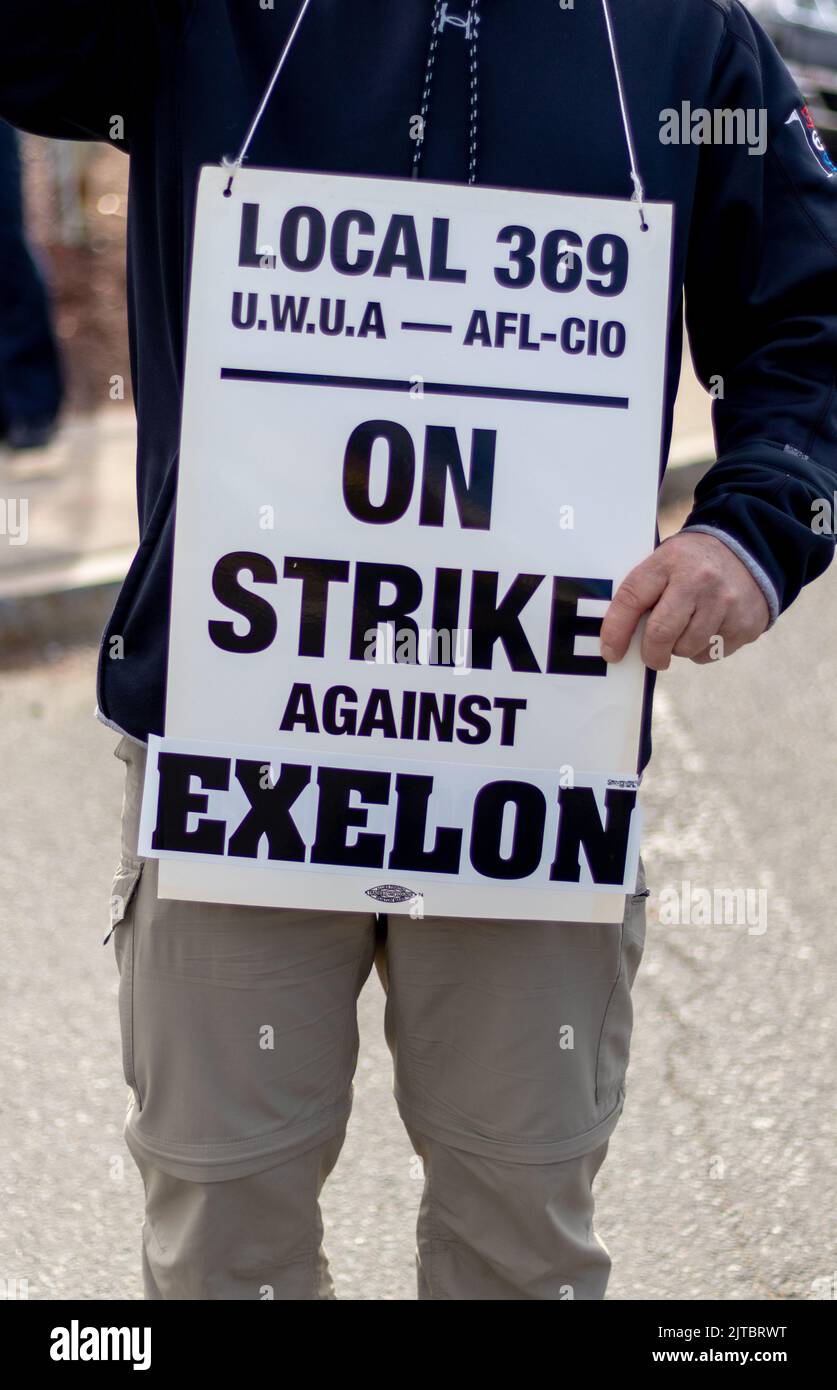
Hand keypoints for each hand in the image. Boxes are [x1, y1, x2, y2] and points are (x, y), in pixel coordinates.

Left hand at [600, 531, 769, 670]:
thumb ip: (645, 592)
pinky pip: (710, 654)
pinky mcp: (744, 624)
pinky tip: (710, 627)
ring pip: (686, 649)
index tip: (611, 652)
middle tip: (651, 656)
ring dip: (680, 648)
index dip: (616, 631)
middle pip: (661, 634)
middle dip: (651, 653)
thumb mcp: (666, 561)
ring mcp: (724, 603)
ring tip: (688, 627)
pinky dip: (703, 649)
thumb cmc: (694, 563)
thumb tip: (619, 638)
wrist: (749, 549)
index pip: (631, 599)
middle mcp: (699, 580)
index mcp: (669, 560)